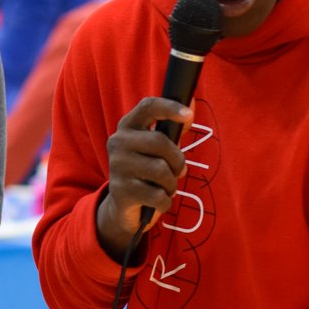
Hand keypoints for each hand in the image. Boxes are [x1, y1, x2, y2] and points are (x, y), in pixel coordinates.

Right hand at [96, 97, 191, 258]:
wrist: (122, 205)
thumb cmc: (146, 170)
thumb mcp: (157, 148)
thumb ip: (172, 129)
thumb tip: (191, 104)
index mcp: (127, 126)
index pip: (148, 106)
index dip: (170, 107)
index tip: (189, 115)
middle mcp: (118, 142)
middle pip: (160, 141)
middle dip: (177, 160)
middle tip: (179, 170)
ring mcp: (117, 166)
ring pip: (161, 170)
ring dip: (172, 183)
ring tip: (166, 187)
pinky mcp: (121, 191)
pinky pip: (158, 195)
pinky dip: (165, 201)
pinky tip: (158, 201)